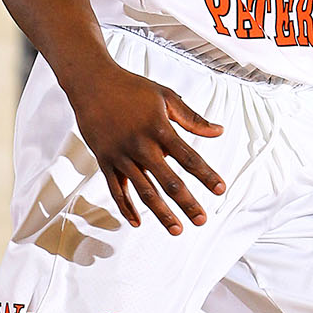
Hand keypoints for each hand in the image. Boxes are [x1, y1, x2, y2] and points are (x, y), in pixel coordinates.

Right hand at [72, 65, 224, 233]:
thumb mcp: (165, 97)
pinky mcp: (104, 161)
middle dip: (187, 202)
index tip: (220, 189)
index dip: (206, 174)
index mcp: (159, 128)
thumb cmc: (132, 88)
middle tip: (202, 220)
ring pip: (143, 191)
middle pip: (168, 180)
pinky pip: (116, 190)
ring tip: (177, 229)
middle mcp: (140, 145)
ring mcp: (121, 155)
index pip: (188, 157)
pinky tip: (137, 222)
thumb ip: (192, 118)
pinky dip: (126, 207)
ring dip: (161, 213)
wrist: (91, 83)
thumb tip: (219, 131)